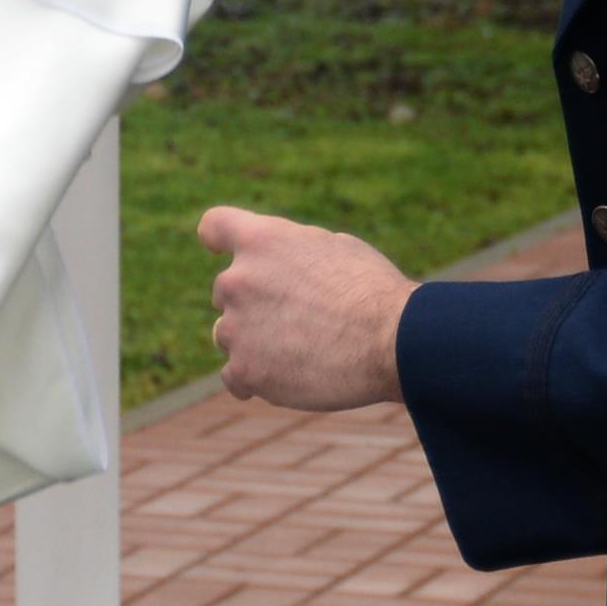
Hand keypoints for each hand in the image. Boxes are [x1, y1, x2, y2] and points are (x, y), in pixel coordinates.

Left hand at [201, 207, 412, 411]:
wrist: (391, 341)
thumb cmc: (373, 292)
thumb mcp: (334, 247)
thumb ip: (292, 252)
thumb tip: (282, 263)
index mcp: (261, 241)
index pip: (214, 226)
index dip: (217, 239)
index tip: (216, 247)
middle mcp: (238, 280)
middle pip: (226, 291)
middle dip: (252, 302)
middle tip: (298, 319)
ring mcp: (236, 327)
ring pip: (228, 334)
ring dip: (254, 341)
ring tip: (300, 351)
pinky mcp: (244, 370)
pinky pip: (234, 377)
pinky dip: (254, 379)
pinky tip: (284, 378)